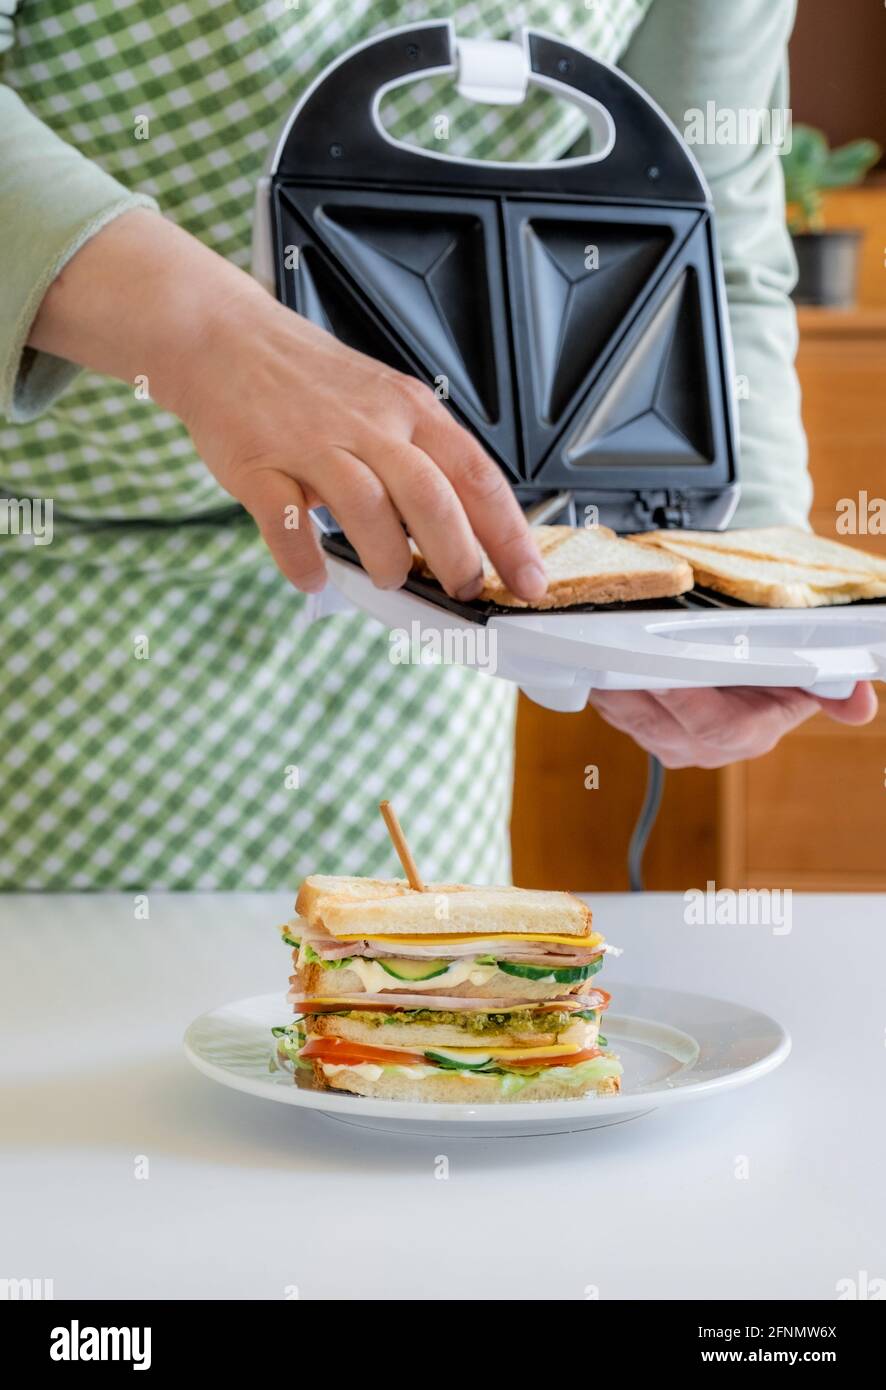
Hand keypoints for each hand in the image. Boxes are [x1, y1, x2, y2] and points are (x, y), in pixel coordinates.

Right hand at [29, 210, 546, 602]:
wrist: (223, 338)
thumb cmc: (310, 384)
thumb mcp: (384, 405)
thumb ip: (421, 463)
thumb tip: (466, 537)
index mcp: (410, 412)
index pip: (477, 476)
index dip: (509, 536)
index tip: (530, 581)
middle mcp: (368, 426)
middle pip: (430, 496)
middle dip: (456, 555)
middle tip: (463, 592)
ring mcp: (312, 444)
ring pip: (366, 508)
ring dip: (385, 558)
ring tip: (389, 580)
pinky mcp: (258, 464)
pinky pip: (285, 521)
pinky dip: (303, 559)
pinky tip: (313, 577)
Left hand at [589, 681, 877, 768]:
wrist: (752, 675)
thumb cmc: (777, 669)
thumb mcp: (809, 675)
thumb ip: (835, 689)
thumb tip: (861, 706)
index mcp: (748, 733)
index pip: (715, 728)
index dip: (688, 703)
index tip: (664, 676)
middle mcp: (705, 746)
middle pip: (661, 726)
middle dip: (636, 694)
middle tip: (614, 660)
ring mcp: (669, 741)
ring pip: (631, 719)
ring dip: (611, 691)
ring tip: (597, 658)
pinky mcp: (640, 728)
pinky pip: (614, 712)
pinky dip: (602, 688)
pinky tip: (593, 664)